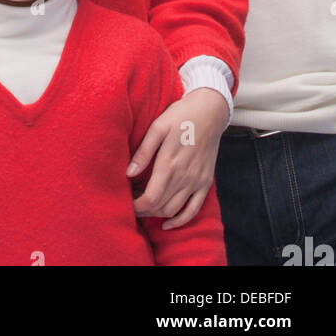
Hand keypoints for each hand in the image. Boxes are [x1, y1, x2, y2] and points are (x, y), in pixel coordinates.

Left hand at [129, 88, 228, 228]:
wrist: (210, 111)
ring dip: (157, 214)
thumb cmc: (180, 115)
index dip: (136, 206)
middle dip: (143, 210)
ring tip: (145, 207)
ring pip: (174, 210)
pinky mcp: (206, 182)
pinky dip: (180, 220)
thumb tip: (128, 173)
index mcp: (169, 163)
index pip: (150, 198)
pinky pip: (194, 209)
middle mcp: (184, 177)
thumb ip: (143, 152)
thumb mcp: (158, 127)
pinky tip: (168, 224)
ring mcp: (197, 181)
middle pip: (160, 206)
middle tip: (131, 203)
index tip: (126, 203)